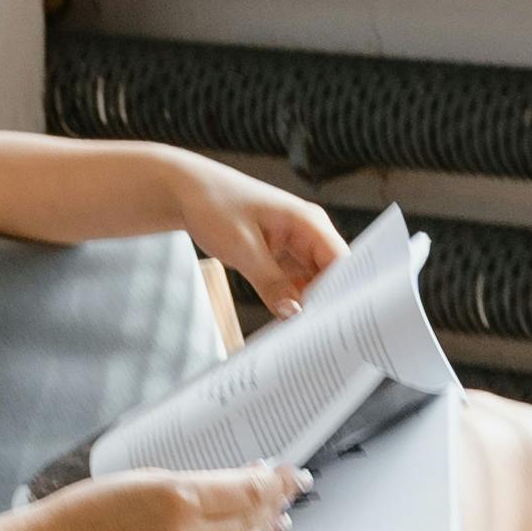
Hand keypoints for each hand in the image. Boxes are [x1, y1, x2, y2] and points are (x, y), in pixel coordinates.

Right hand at [34, 463, 302, 530]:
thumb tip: (237, 484)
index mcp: (178, 498)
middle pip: (252, 519)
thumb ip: (196, 484)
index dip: (276, 481)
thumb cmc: (86, 512)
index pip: (249, 490)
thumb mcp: (144, 479)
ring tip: (277, 518)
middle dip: (275, 502)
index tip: (291, 474)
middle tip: (291, 490)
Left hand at [181, 161, 345, 318]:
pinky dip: (292, 302)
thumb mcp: (242, 248)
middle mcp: (309, 233)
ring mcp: (297, 245)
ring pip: (315, 284)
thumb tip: (294, 314)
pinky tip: (286, 323)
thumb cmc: (214, 205)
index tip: (335, 324)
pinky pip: (297, 284)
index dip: (344, 294)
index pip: (342, 263)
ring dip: (308, 307)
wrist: (188, 192)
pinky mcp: (283, 257)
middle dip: (325, 305)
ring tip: (299, 334)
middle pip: (333, 277)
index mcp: (309, 222)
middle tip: (315, 338)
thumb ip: (271, 283)